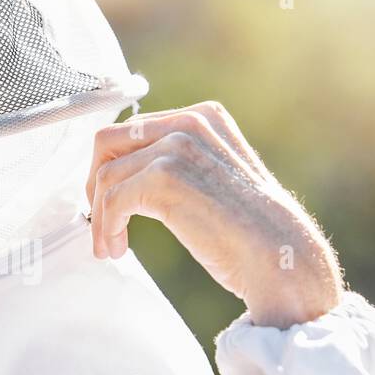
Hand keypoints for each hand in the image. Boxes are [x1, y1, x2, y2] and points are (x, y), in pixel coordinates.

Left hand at [87, 101, 342, 327]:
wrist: (279, 256)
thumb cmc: (253, 232)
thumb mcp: (218, 177)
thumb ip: (184, 163)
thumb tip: (134, 175)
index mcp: (203, 117)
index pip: (132, 129)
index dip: (112, 167)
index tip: (110, 201)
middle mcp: (189, 122)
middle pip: (108, 141)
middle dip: (96, 183)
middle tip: (100, 219)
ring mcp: (176, 147)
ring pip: (105, 177)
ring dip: (99, 217)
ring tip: (109, 245)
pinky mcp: (163, 179)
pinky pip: (110, 201)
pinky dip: (106, 228)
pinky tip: (116, 249)